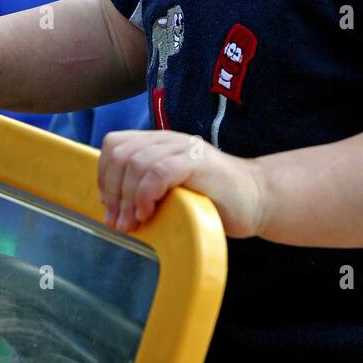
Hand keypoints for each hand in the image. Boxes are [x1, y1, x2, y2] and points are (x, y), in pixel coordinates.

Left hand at [97, 129, 265, 238]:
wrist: (257, 199)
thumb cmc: (213, 201)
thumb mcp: (171, 190)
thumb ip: (145, 189)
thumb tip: (112, 211)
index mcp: (159, 143)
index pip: (115, 145)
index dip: (105, 176)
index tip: (110, 206)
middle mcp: (169, 140)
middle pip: (120, 154)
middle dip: (113, 191)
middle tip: (119, 221)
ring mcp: (184, 148)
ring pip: (136, 162)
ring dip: (128, 198)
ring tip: (134, 222)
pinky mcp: (197, 162)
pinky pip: (158, 172)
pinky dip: (146, 194)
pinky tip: (150, 212)